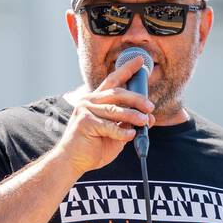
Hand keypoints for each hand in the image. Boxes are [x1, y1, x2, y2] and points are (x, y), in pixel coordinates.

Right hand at [56, 54, 155, 174]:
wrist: (72, 162)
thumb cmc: (92, 147)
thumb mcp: (115, 133)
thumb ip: (127, 123)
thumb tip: (147, 118)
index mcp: (95, 100)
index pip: (113, 80)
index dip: (127, 70)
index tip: (140, 61)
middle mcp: (89, 101)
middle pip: (117, 93)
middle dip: (137, 98)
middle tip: (150, 106)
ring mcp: (85, 110)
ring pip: (115, 109)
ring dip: (133, 115)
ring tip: (145, 121)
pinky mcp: (85, 122)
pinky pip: (110, 126)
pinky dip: (122, 131)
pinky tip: (130, 135)